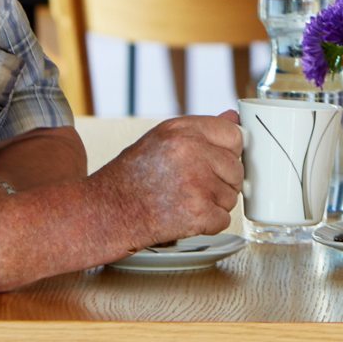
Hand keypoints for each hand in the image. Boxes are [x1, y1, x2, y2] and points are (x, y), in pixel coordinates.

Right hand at [86, 111, 243, 247]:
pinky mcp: (198, 212)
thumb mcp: (160, 140)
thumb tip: (233, 117)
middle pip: (236, 168)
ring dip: (213, 204)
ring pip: (232, 195)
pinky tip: (183, 216)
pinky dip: (207, 224)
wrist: (106, 213)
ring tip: (182, 201)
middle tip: (191, 187)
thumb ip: (199, 130)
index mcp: (181, 130)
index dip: (227, 152)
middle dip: (221, 182)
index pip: (233, 134)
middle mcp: (191, 151)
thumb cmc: (129, 179)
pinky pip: (223, 219)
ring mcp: (197, 182)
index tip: (214, 163)